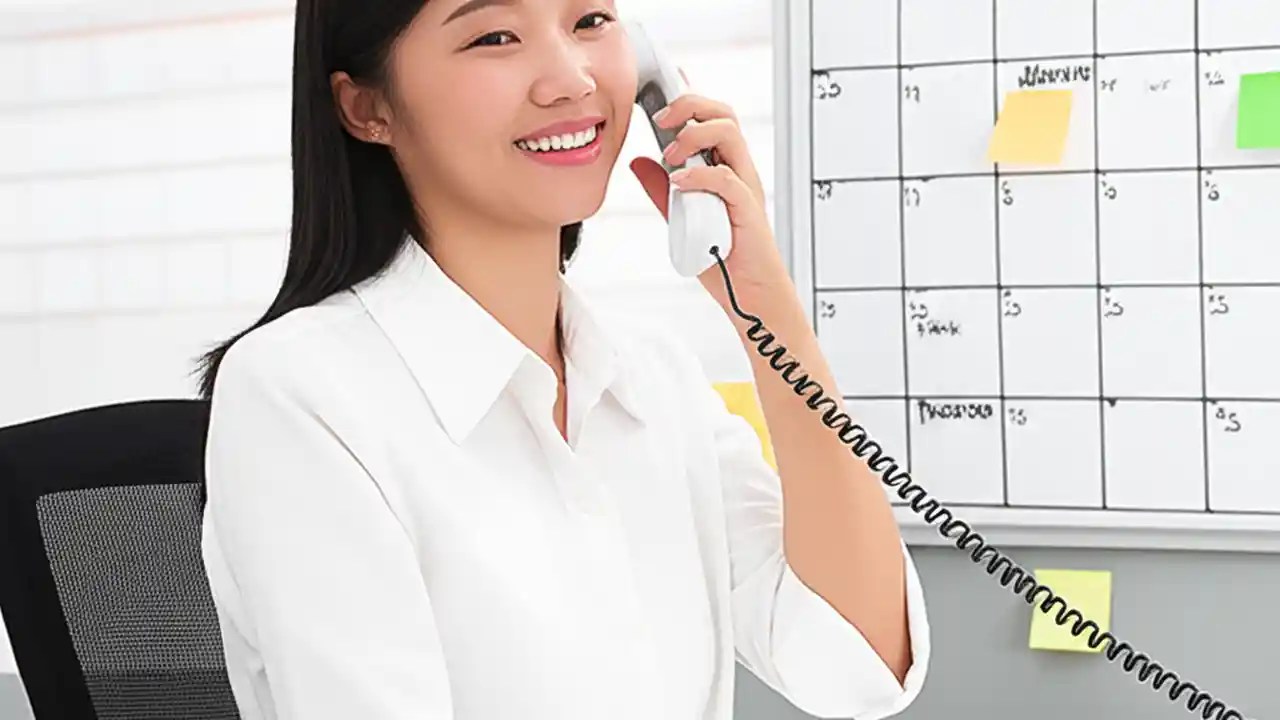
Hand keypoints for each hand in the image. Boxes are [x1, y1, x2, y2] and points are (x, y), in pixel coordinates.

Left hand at [629, 92, 789, 313]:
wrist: (751, 296)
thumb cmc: (724, 258)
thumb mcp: (682, 219)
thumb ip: (663, 190)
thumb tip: (640, 161)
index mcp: (725, 167)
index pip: (711, 119)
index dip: (690, 97)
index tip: (664, 86)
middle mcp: (739, 170)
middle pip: (724, 114)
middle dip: (690, 105)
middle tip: (660, 118)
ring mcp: (745, 187)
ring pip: (730, 134)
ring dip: (695, 135)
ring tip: (670, 154)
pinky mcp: (747, 209)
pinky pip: (727, 178)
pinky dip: (700, 175)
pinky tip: (679, 182)